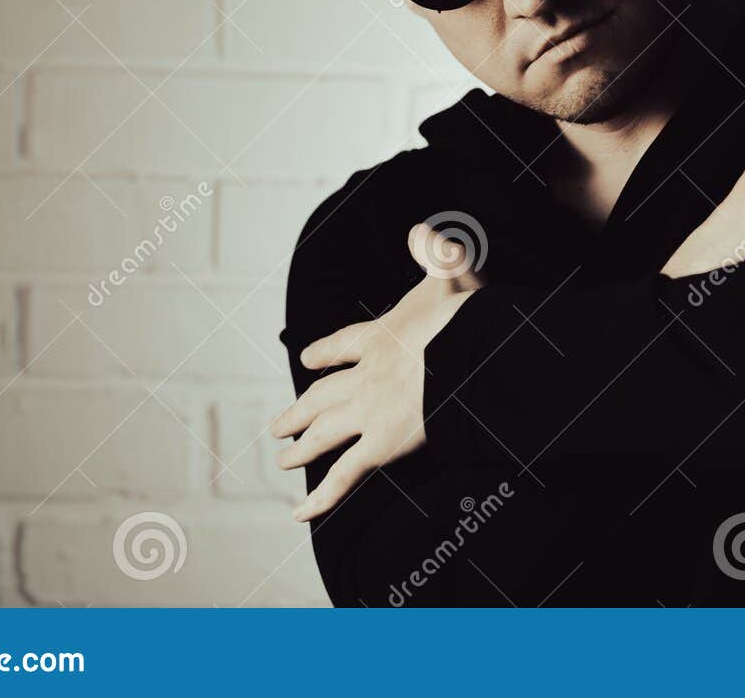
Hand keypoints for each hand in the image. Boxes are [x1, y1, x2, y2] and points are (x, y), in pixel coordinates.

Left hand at [271, 223, 484, 521]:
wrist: (468, 356)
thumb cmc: (466, 317)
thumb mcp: (454, 274)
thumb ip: (439, 254)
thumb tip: (420, 229)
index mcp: (380, 337)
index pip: (343, 345)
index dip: (324, 353)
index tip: (307, 359)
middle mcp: (365, 376)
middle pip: (321, 395)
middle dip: (299, 411)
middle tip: (276, 427)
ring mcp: (368, 412)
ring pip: (322, 434)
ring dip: (300, 448)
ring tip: (282, 459)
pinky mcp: (380, 445)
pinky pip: (342, 477)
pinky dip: (320, 498)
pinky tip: (299, 515)